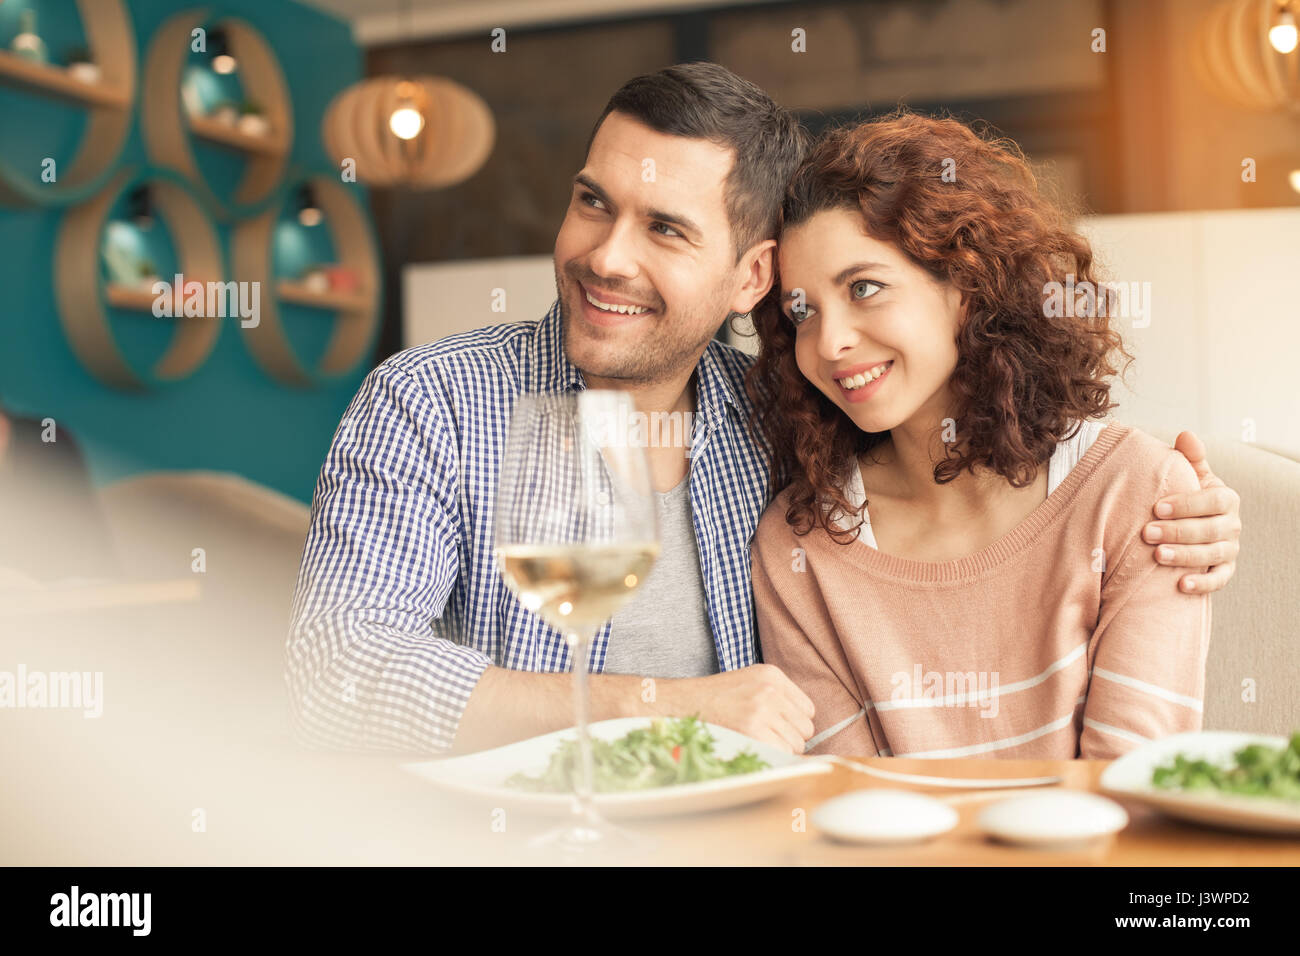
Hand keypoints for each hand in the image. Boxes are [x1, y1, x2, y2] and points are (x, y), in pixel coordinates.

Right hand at [664, 664, 814, 753]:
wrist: (684, 703)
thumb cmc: (717, 698)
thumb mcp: (750, 682)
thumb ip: (779, 697)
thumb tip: (806, 729)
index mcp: (772, 675)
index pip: (808, 709)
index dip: (794, 722)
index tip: (778, 726)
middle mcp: (770, 690)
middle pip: (805, 728)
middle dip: (789, 737)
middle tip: (765, 737)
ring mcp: (762, 710)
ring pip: (796, 744)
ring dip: (781, 749)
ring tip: (757, 742)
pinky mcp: (753, 730)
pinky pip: (782, 753)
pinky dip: (772, 757)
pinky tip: (754, 748)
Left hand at [1143, 431, 1240, 593]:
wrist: (1188, 525)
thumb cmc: (1185, 497)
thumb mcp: (1189, 476)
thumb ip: (1189, 458)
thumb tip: (1186, 434)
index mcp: (1226, 498)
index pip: (1214, 501)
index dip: (1187, 504)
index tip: (1156, 507)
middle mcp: (1232, 525)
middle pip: (1210, 530)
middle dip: (1178, 531)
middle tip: (1146, 533)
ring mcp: (1230, 549)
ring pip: (1213, 555)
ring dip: (1185, 556)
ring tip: (1157, 556)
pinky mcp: (1224, 570)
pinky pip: (1219, 580)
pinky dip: (1203, 584)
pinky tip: (1181, 586)